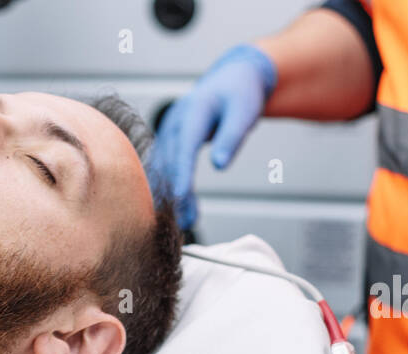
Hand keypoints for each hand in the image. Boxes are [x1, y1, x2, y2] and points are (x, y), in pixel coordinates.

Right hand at [149, 45, 277, 229]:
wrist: (232, 78)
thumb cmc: (241, 94)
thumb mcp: (244, 111)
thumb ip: (232, 137)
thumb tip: (219, 166)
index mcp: (194, 110)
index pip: (185, 145)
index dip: (182, 172)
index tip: (181, 198)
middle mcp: (175, 120)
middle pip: (171, 161)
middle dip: (176, 192)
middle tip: (187, 222)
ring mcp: (168, 130)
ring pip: (164, 167)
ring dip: (171, 194)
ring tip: (186, 221)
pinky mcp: (168, 140)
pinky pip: (163, 166)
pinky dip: (168, 187)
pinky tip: (175, 208)